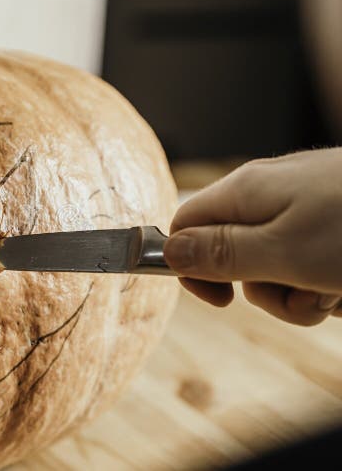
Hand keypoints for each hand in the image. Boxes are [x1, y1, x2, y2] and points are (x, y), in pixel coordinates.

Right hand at [164, 148, 341, 325]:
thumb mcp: (285, 251)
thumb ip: (221, 254)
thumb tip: (168, 251)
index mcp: (245, 191)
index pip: (184, 227)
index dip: (192, 268)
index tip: (223, 301)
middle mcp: (270, 193)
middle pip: (236, 255)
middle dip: (269, 292)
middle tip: (306, 294)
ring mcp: (307, 204)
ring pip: (281, 266)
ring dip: (308, 294)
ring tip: (340, 290)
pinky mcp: (335, 217)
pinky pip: (316, 261)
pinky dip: (334, 282)